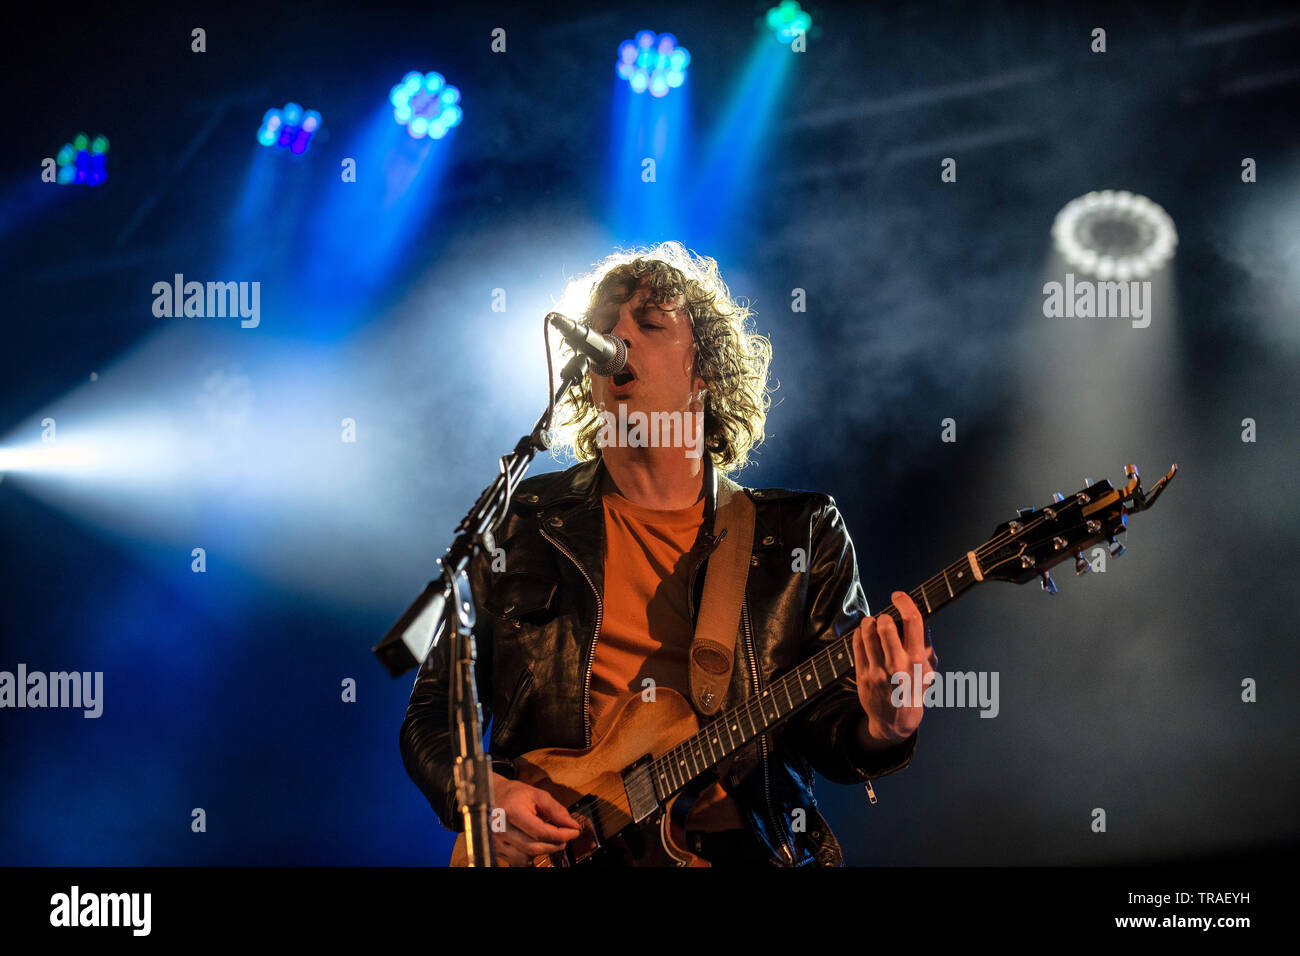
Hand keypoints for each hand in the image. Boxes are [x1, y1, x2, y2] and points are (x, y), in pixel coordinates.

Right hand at [489, 772, 583, 865]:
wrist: (491, 795)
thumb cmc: (514, 794)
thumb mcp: (537, 795)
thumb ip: (556, 810)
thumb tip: (572, 825)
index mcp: (511, 811)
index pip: (540, 832)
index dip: (561, 835)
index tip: (574, 832)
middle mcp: (500, 829)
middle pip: (534, 848)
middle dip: (555, 845)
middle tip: (565, 837)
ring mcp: (496, 841)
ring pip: (526, 857)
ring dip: (543, 851)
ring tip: (548, 839)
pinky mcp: (496, 850)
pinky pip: (517, 861)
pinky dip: (530, 855)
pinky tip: (534, 843)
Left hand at [851, 591, 938, 744]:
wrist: (894, 721)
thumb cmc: (913, 693)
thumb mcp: (928, 673)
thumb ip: (927, 649)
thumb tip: (923, 624)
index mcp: (917, 661)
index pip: (913, 622)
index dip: (905, 603)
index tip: (898, 596)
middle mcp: (897, 664)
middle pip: (886, 625)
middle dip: (884, 616)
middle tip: (884, 618)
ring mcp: (877, 670)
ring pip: (867, 633)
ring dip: (868, 622)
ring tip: (871, 622)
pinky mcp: (862, 675)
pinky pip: (856, 645)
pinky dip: (858, 634)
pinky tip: (863, 633)